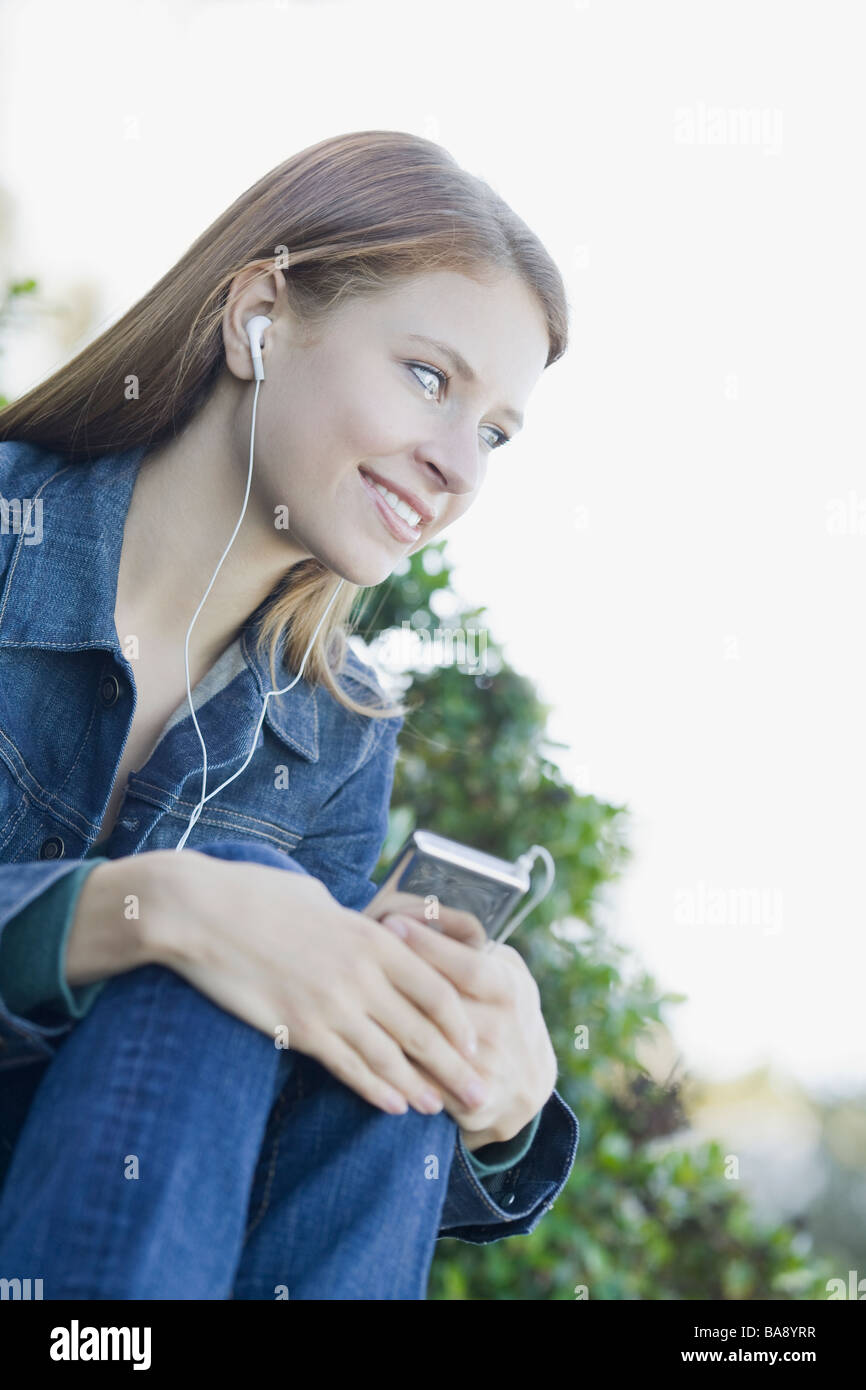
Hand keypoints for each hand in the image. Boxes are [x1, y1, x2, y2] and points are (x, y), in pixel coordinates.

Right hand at [141, 851, 490, 1119]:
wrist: (202, 912)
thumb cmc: (256, 896)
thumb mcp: (318, 900)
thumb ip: (349, 926)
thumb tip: (362, 933)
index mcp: (372, 938)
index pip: (435, 989)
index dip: (459, 1022)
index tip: (474, 1042)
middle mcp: (361, 974)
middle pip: (424, 1031)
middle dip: (457, 1067)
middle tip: (482, 1094)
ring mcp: (331, 1004)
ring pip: (390, 1056)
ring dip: (419, 1087)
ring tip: (441, 1109)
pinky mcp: (298, 1028)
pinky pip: (348, 1067)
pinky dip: (375, 1090)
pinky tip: (394, 1107)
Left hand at [376, 913, 557, 1149]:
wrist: (527, 1080)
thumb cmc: (504, 1008)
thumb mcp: (504, 971)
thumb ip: (473, 945)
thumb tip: (428, 909)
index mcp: (508, 988)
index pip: (466, 965)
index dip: (429, 945)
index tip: (390, 923)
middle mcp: (501, 1028)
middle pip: (440, 1006)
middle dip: (395, 981)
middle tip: (357, 956)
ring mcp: (487, 1069)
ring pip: (425, 1046)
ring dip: (385, 1024)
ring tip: (349, 999)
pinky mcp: (473, 1103)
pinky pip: (423, 1085)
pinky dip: (391, 1069)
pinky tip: (360, 1047)